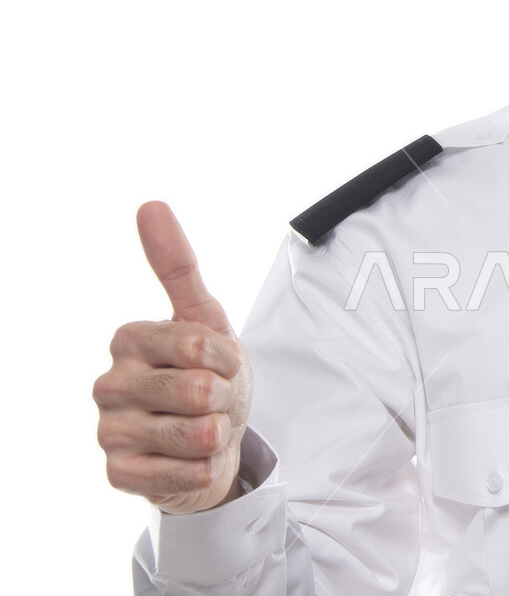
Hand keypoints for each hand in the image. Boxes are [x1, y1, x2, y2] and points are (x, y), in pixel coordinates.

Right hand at [94, 202, 252, 513]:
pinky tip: (191, 460)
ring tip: (204, 430)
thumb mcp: (204, 320)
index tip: (218, 365)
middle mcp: (109, 383)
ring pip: (198, 435)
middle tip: (213, 402)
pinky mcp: (120, 474)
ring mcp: (110, 431)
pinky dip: (207, 468)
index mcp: (128, 339)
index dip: (229, 360)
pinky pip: (190, 472)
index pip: (202, 345)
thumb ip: (178, 267)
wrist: (210, 442)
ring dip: (219, 434)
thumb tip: (151, 205)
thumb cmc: (207, 376)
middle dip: (226, 399)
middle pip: (201, 391)